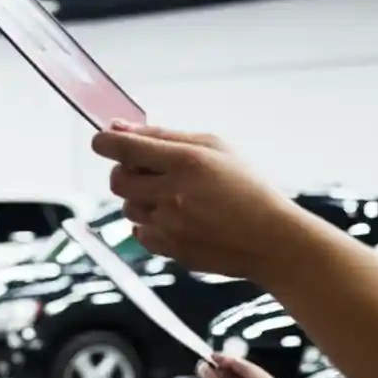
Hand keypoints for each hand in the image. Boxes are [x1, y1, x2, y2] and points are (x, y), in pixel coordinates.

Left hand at [91, 122, 300, 280]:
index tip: (104, 141)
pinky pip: (139, 232)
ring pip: (127, 206)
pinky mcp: (170, 250)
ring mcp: (170, 226)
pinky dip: (150, 223)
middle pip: (117, 179)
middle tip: (148, 170)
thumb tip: (119, 127)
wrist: (273, 241)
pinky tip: (178, 218)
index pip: (122, 148)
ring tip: (173, 197)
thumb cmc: (247, 188)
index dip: (105, 141)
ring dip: (140, 198)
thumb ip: (164, 135)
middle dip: (125, 171)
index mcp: (187, 162)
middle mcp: (173, 194)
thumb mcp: (216, 147)